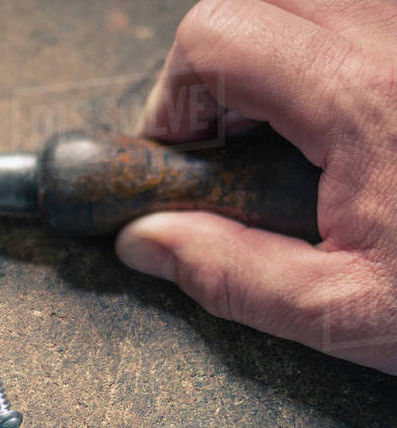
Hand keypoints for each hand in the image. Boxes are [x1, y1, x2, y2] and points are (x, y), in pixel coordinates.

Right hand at [115, 0, 396, 373]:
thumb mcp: (348, 309)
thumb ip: (231, 272)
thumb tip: (148, 243)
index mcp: (366, 97)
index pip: (217, 38)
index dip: (175, 96)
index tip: (184, 151)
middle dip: (221, 61)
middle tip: (230, 136)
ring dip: (281, 45)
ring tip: (293, 122)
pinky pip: (369, 16)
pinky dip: (339, 45)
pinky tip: (352, 112)